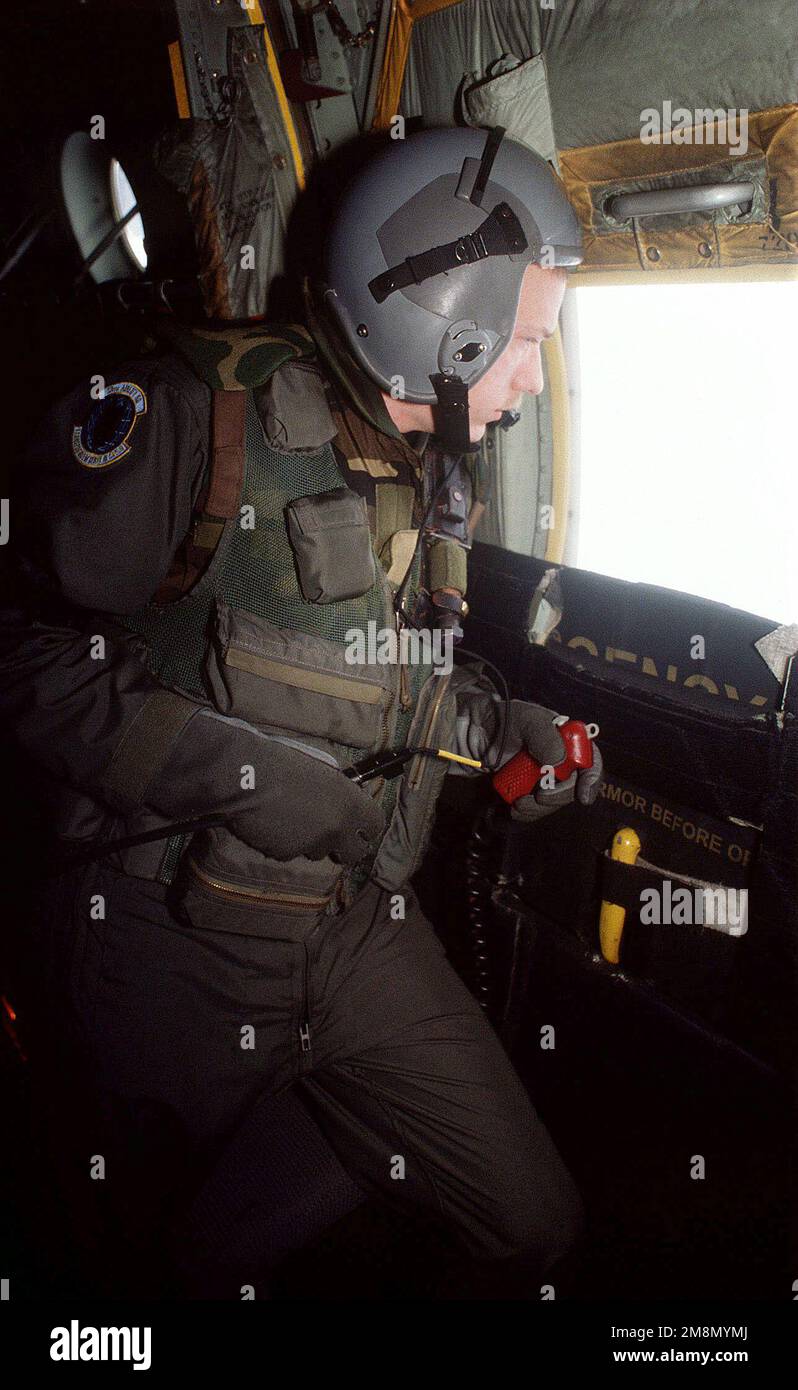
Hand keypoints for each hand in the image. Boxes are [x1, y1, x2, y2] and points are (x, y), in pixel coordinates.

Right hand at [144, 708, 385, 862]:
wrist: (246, 775)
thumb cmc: (284, 762)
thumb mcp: (324, 771)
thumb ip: (341, 792)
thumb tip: (345, 801)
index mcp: (350, 803)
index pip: (375, 826)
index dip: (366, 826)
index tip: (357, 824)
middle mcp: (337, 829)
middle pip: (354, 853)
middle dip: (345, 845)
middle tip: (331, 833)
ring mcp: (311, 845)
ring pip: (319, 852)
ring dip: (312, 842)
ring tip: (294, 820)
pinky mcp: (286, 854)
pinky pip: (291, 852)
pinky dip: (286, 842)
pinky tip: (275, 823)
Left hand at [502, 701, 602, 823]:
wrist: (473, 735)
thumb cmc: (502, 720)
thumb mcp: (526, 720)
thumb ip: (546, 738)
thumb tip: (559, 764)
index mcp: (567, 739)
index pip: (590, 759)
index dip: (592, 778)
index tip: (582, 796)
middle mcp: (561, 760)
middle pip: (575, 785)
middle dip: (559, 795)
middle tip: (540, 796)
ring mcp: (545, 776)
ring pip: (556, 800)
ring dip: (540, 807)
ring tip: (520, 803)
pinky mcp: (530, 790)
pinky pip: (537, 809)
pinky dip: (528, 813)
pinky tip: (516, 809)